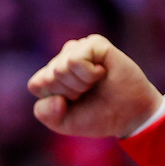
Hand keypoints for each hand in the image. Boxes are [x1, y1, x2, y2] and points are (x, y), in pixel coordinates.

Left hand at [28, 35, 162, 138]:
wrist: (128, 115)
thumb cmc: (95, 116)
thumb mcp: (61, 122)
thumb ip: (43, 112)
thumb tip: (55, 96)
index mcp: (51, 75)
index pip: (36, 84)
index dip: (54, 100)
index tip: (73, 102)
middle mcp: (64, 58)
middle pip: (48, 77)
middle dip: (68, 93)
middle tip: (87, 93)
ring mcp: (79, 48)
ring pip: (60, 68)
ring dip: (79, 84)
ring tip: (94, 84)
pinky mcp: (94, 43)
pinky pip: (75, 60)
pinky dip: (88, 74)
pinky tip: (101, 73)